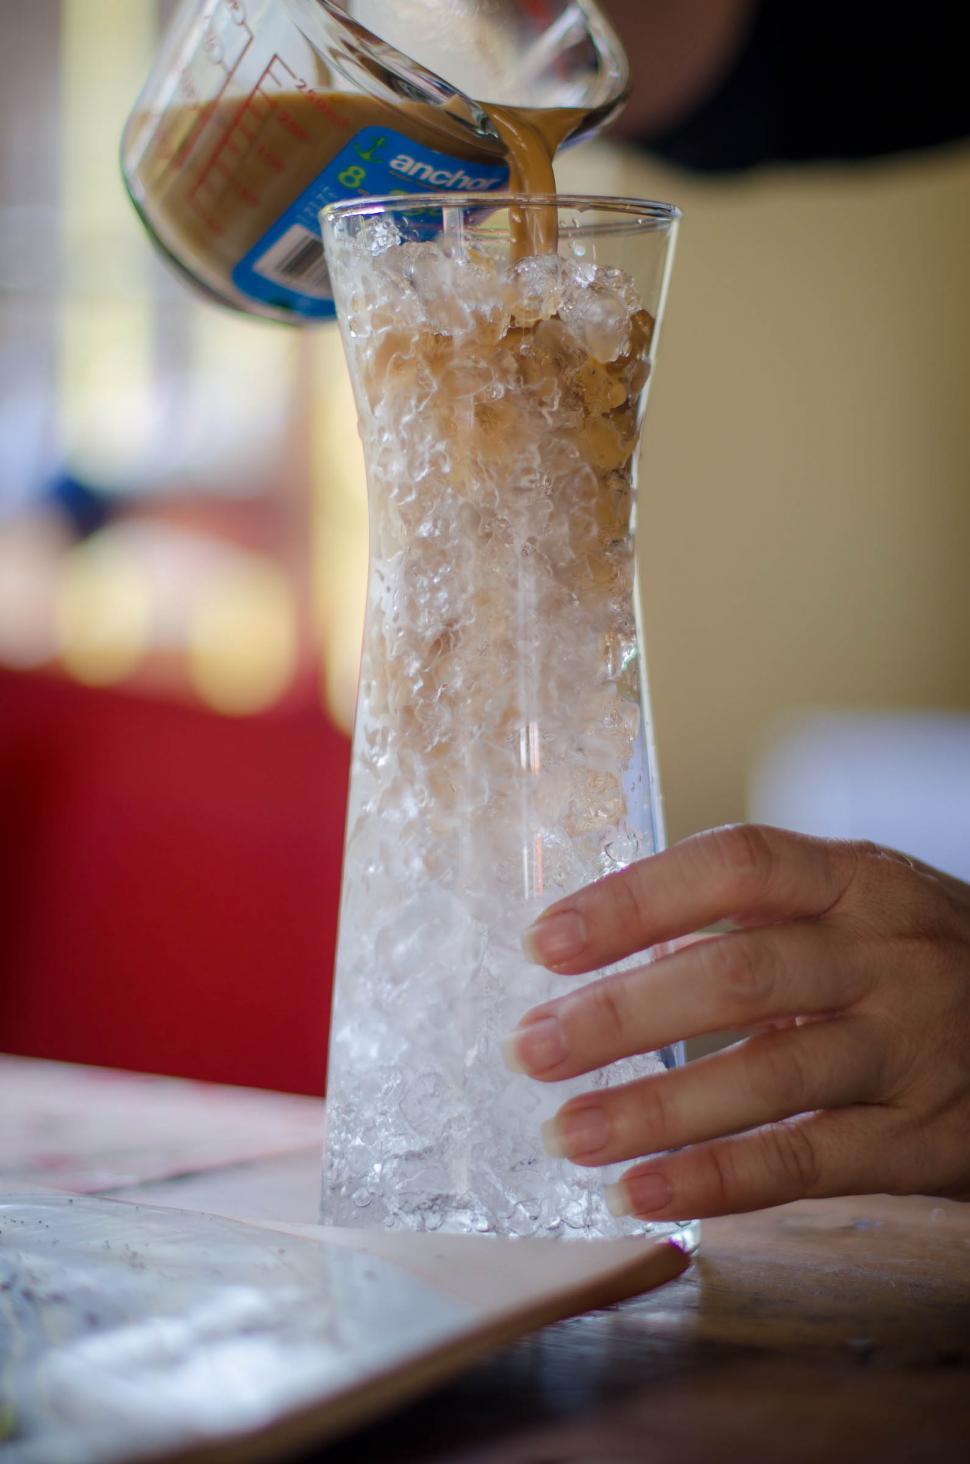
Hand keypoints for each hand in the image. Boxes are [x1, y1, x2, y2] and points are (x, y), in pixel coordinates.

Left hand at [504, 825, 969, 1219]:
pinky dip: (716, 1179)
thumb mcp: (856, 910)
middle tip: (529, 1048)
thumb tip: (612, 946)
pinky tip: (639, 1191)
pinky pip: (807, 1160)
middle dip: (621, 1014)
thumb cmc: (919, 962)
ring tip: (564, 1132)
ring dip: (652, 1108)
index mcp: (857, 881)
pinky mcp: (924, 1138)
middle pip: (739, 974)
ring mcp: (910, 1046)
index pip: (736, 865)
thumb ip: (751, 921)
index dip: (634, 900)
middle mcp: (887, 955)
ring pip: (769, 1074)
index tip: (544, 941)